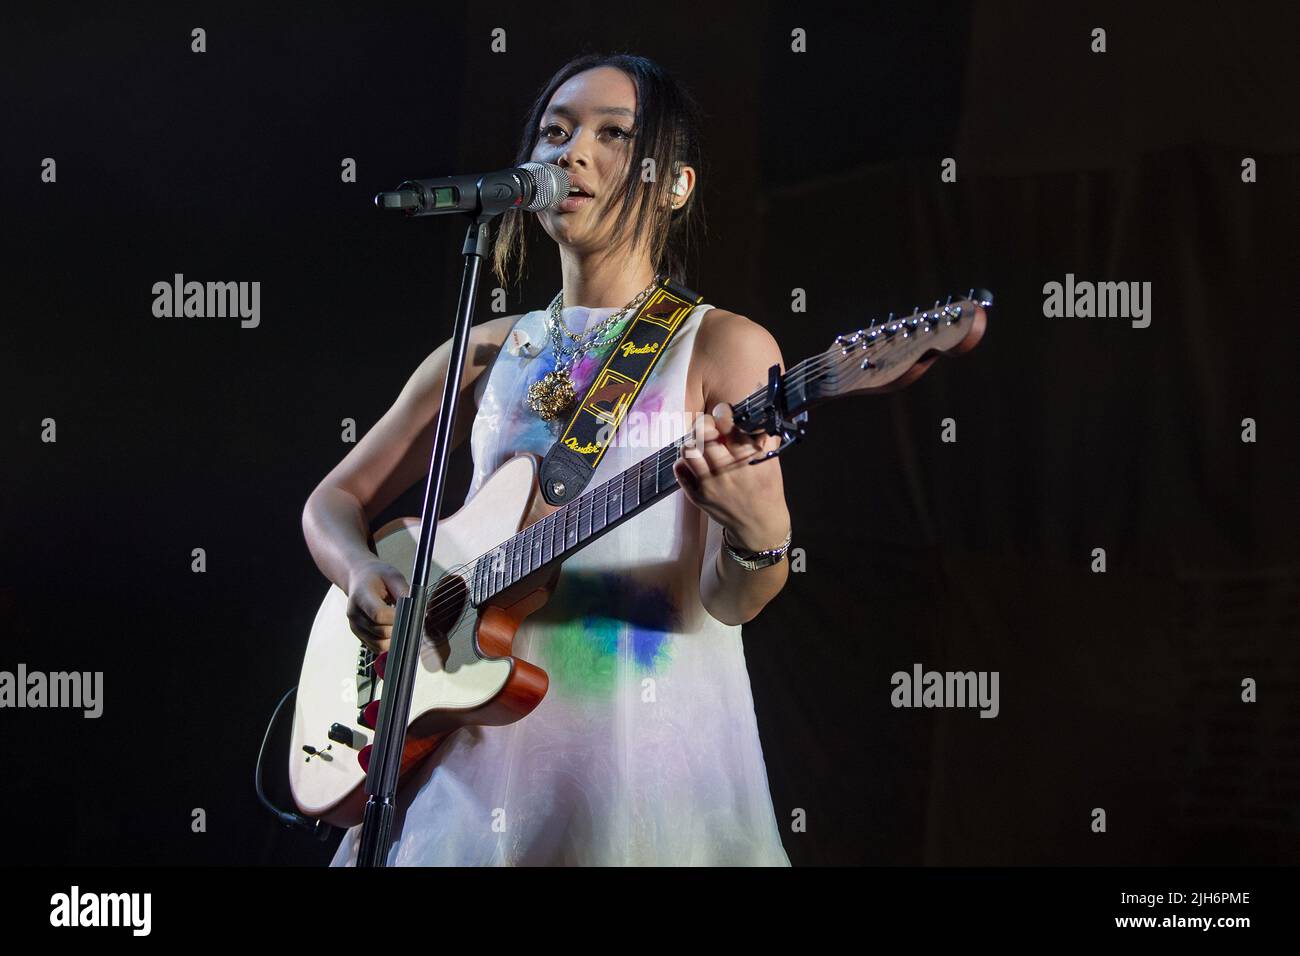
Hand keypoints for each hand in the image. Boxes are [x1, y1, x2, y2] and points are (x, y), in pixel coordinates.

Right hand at [345, 558, 410, 652]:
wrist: (359, 579)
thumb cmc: (377, 576)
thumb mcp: (393, 576)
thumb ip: (405, 592)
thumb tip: (419, 610)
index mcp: (361, 596)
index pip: (379, 614)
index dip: (397, 618)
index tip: (409, 612)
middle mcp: (354, 614)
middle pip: (381, 632)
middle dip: (400, 628)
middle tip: (409, 618)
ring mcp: (355, 627)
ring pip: (380, 644)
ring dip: (395, 638)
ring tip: (401, 623)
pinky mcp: (359, 635)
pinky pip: (377, 648)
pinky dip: (389, 643)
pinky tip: (393, 629)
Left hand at [672, 402, 790, 550]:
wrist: (759, 525)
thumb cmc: (767, 490)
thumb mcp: (770, 461)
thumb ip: (760, 438)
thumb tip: (748, 413)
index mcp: (748, 458)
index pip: (727, 424)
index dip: (722, 413)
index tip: (722, 412)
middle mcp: (727, 470)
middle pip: (703, 434)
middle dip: (704, 425)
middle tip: (709, 427)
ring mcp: (710, 484)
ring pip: (688, 451)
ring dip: (693, 442)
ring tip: (701, 444)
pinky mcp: (698, 496)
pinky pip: (680, 470)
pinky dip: (684, 461)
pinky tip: (696, 462)